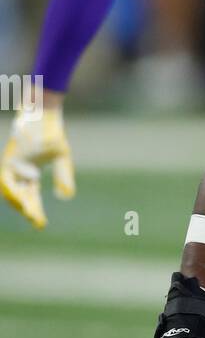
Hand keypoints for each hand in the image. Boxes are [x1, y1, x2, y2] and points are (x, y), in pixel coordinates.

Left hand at [0, 106, 75, 227]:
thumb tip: (66, 197)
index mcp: (30, 172)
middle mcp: (18, 170)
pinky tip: (24, 192)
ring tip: (29, 212)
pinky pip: (5, 177)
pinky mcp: (9, 156)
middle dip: (28, 209)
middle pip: (20, 195)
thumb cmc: (51, 132)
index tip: (41, 225)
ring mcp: (11, 163)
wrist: (42, 112)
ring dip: (18, 202)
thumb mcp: (61, 157)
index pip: (31, 196)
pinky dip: (12, 188)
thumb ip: (63, 176)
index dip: (36, 210)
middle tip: (36, 221)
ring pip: (9, 189)